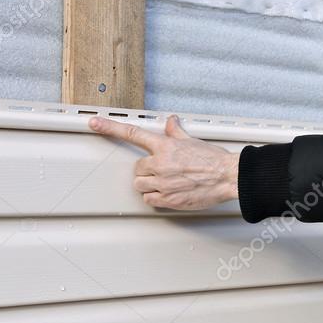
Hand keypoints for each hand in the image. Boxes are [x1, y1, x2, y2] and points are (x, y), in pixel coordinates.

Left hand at [88, 114, 239, 209]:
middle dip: (147, 170)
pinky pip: (149, 200)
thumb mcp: (193, 141)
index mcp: (166, 146)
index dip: (109, 127)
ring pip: (140, 185)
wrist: (228, 177)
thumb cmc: (215, 160)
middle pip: (137, 168)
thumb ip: (176, 133)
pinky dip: (155, 198)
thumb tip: (170, 122)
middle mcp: (161, 164)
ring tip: (166, 182)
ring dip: (149, 184)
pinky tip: (167, 193)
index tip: (94, 123)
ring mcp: (163, 183)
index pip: (132, 133)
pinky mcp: (168, 200)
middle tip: (162, 170)